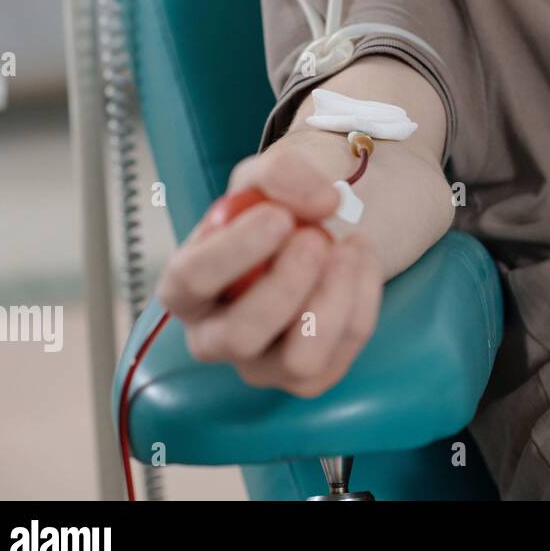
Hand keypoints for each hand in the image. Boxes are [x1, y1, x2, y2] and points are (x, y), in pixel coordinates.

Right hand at [155, 143, 383, 397]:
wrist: (324, 227)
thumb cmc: (278, 209)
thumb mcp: (269, 175)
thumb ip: (281, 174)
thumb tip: (320, 203)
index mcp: (187, 287)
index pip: (190, 281)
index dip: (233, 252)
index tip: (279, 217)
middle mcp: (216, 337)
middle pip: (240, 336)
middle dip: (287, 285)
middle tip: (317, 236)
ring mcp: (264, 364)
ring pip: (299, 359)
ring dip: (333, 298)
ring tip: (346, 247)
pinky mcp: (312, 376)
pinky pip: (343, 348)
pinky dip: (362, 296)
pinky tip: (360, 257)